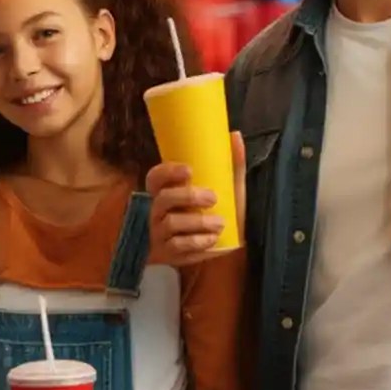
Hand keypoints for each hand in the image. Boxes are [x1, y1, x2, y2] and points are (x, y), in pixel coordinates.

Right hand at [146, 131, 247, 265]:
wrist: (212, 251)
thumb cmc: (212, 213)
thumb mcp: (223, 190)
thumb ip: (230, 166)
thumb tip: (236, 135)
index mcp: (165, 192)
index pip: (155, 178)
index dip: (168, 172)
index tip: (189, 170)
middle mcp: (157, 211)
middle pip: (164, 199)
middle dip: (188, 196)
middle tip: (213, 197)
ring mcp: (160, 234)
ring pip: (171, 224)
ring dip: (197, 222)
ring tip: (220, 223)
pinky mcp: (169, 254)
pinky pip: (178, 247)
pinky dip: (196, 243)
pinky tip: (211, 240)